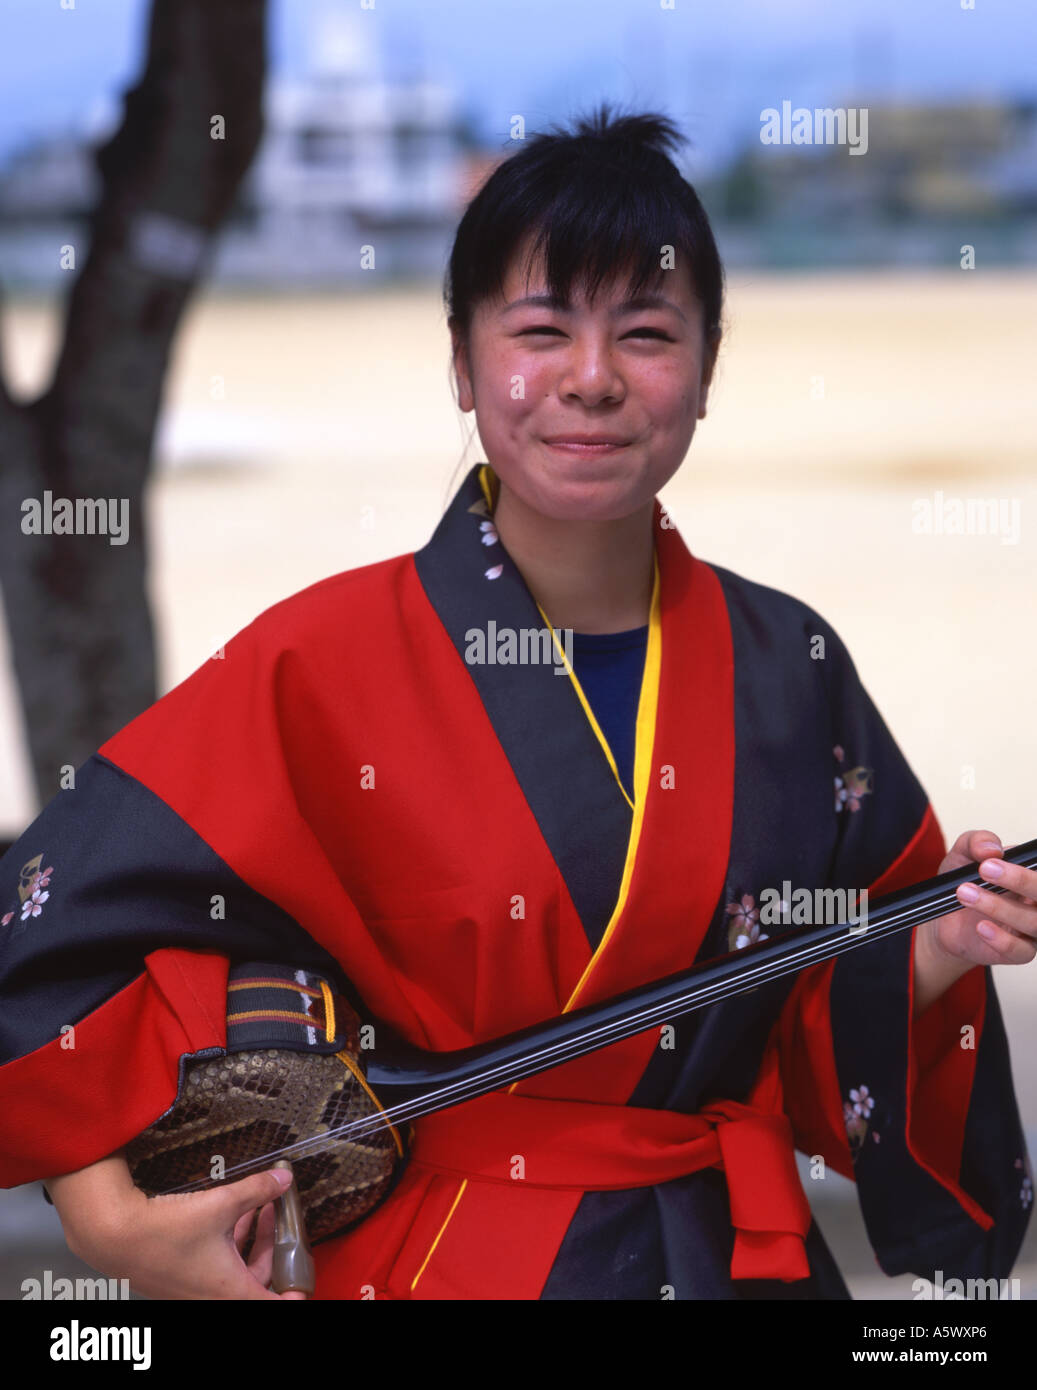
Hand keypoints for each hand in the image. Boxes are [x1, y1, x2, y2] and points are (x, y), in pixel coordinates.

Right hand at [46, 1152, 307, 1299]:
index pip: (273, 1304)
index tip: (302, 1277)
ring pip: (236, 1271)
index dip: (293, 1292)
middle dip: (273, 1246)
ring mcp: (196, 1290)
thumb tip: (283, 1179)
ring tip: (258, 1206)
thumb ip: (257, 1191)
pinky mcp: (181, 1279)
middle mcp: (214, 1297)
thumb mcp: (221, 1204)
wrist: (115, 1237)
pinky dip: (229, 1242)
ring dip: (250, 1239)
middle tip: (280, 1216)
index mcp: (230, 1291)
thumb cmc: (163, 1232)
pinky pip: (216, 1265)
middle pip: (258, 1280)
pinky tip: (228, 1213)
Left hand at [913, 829, 1036, 1013]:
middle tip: (985, 868)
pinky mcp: (1019, 951)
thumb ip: (976, 842)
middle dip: (1019, 879)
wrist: (944, 920)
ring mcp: (1031, 928)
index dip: (1029, 867)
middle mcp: (1036, 902)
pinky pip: (1020, 950)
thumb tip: (992, 848)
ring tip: (965, 892)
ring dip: (998, 906)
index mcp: (1031, 876)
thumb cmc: (963, 883)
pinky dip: (1001, 939)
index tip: (1000, 856)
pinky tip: (981, 926)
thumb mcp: (963, 855)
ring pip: (1032, 921)